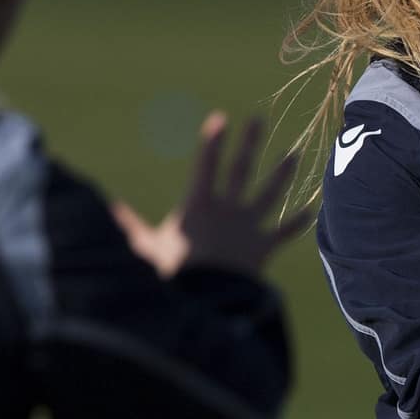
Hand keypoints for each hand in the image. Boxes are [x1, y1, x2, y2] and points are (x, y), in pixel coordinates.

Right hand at [112, 112, 311, 277]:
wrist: (205, 299)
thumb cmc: (171, 274)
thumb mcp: (146, 249)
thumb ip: (130, 227)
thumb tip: (107, 209)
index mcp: (198, 206)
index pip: (206, 165)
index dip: (212, 141)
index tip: (221, 118)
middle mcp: (227, 210)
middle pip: (241, 169)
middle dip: (250, 142)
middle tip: (260, 118)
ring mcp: (248, 227)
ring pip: (269, 194)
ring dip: (283, 173)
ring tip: (295, 154)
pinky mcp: (263, 248)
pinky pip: (284, 232)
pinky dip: (298, 221)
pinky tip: (312, 208)